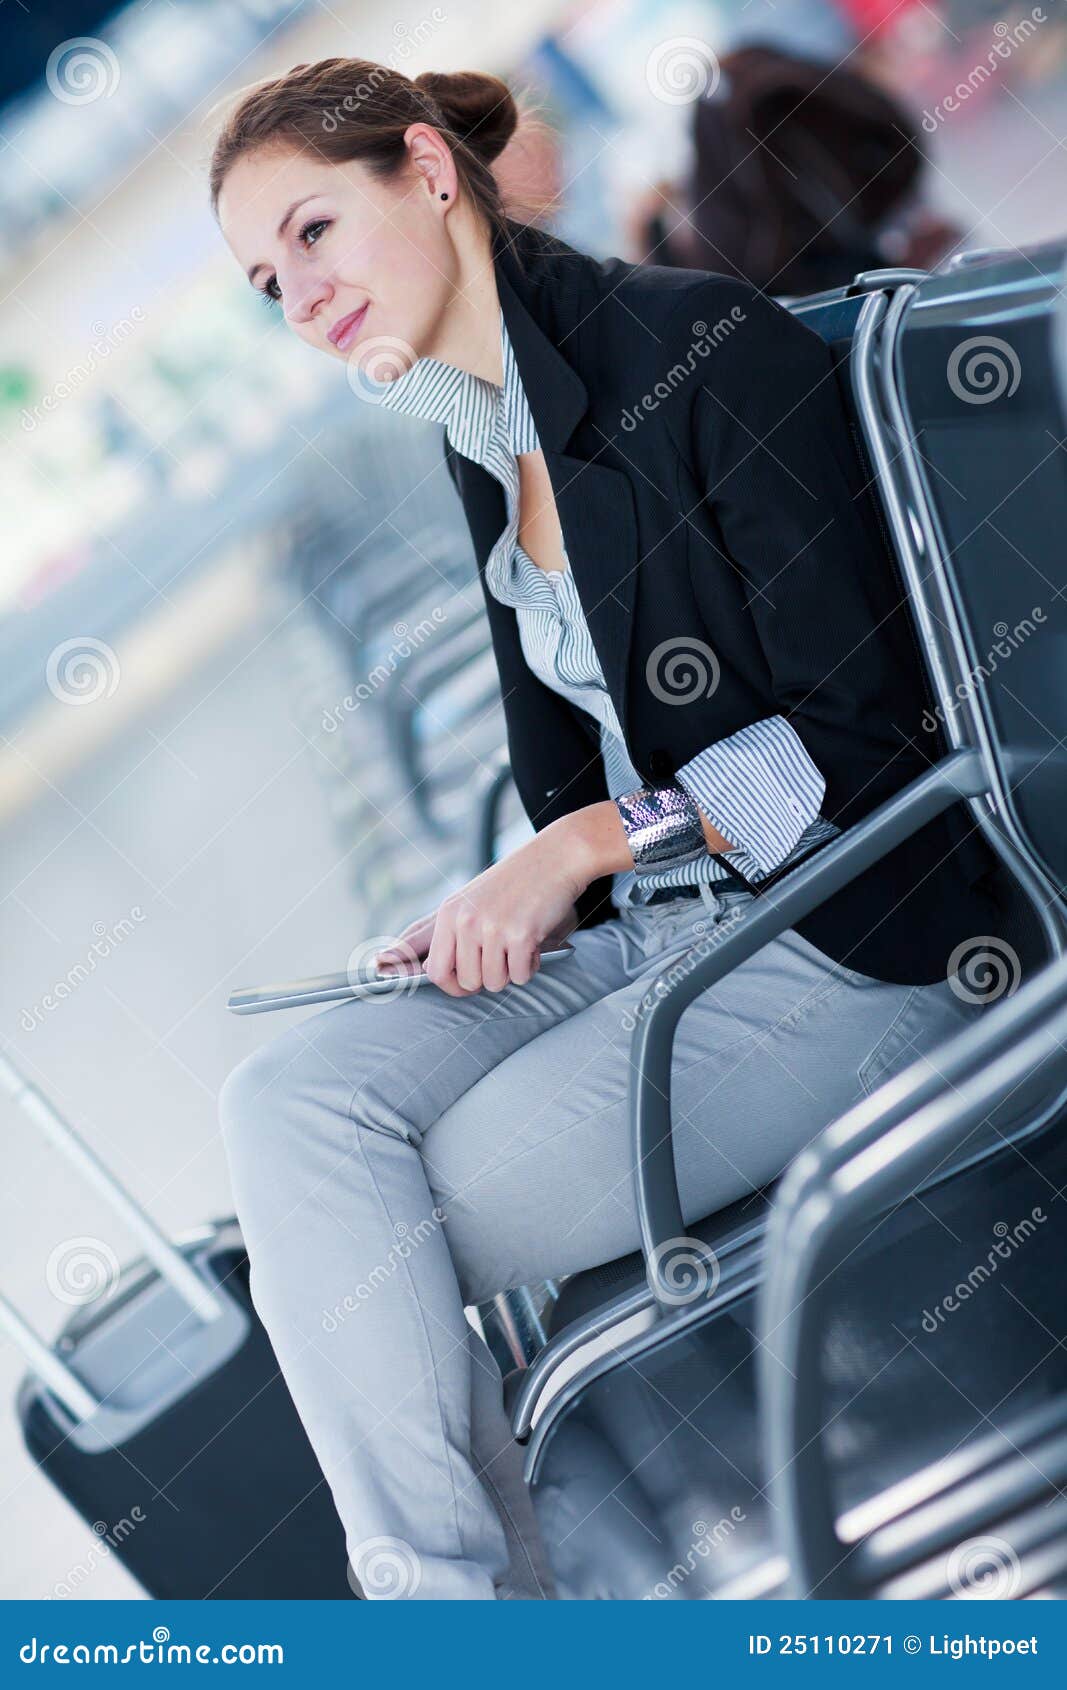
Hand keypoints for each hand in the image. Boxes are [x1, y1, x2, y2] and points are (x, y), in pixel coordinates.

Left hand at [374, 819, 588, 996]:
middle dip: (482, 981)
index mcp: (450, 913)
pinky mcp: (519, 935)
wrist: (558, 855)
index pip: (429, 964)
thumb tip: (423, 969)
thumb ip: (450, 933)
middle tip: (498, 961)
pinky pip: (519, 976)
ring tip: (518, 943)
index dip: (429, 981)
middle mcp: (465, 921)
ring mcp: (491, 929)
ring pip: (493, 983)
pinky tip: (534, 942)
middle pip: (462, 982)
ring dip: (510, 972)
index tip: (412, 981)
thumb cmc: (518, 882)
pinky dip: (531, 967)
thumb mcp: (474, 900)